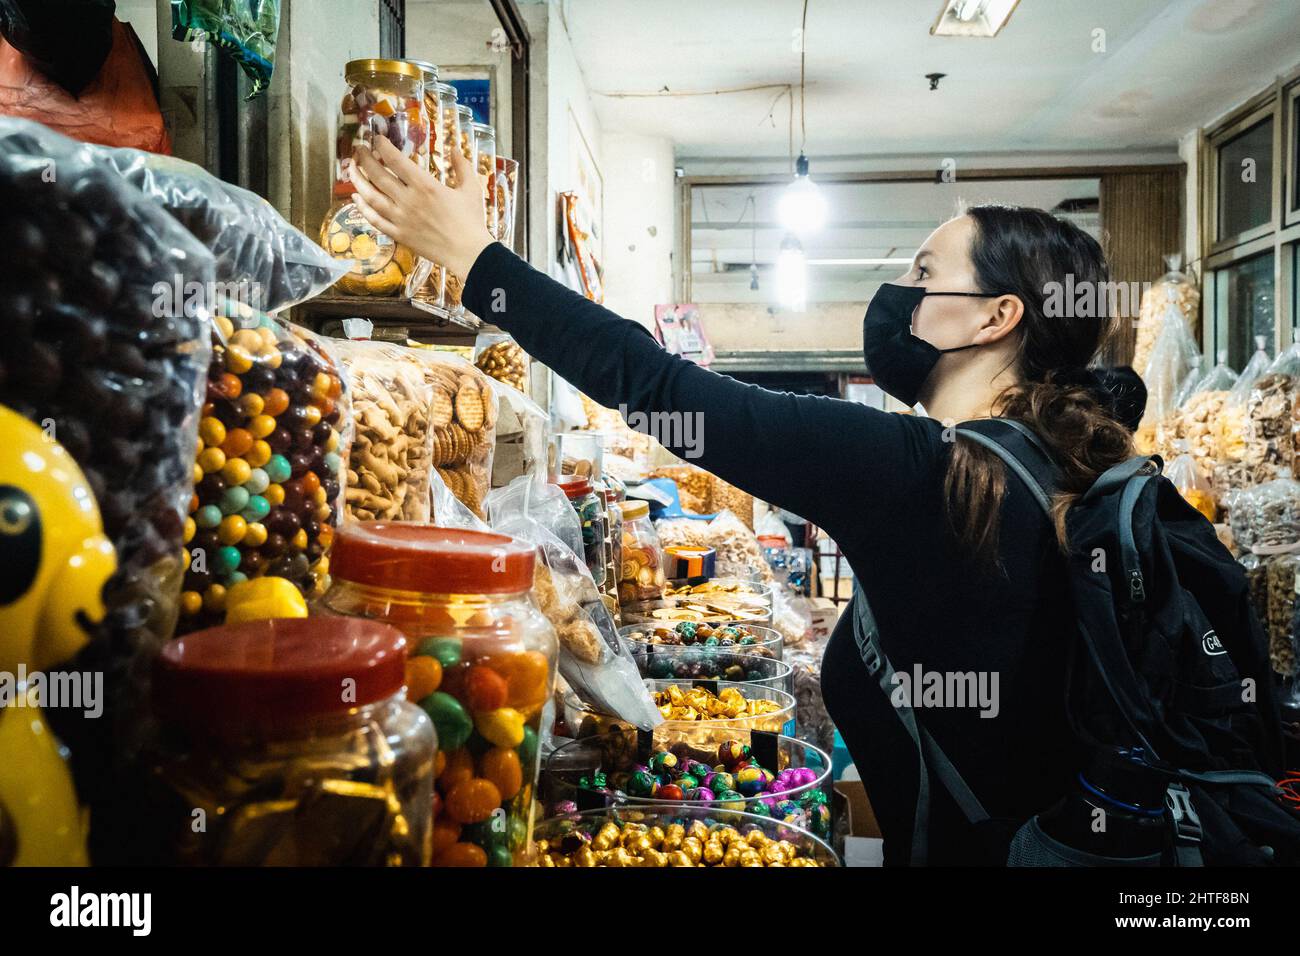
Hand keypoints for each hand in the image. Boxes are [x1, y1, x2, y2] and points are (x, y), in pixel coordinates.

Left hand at [350, 135, 494, 283]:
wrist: (468, 253)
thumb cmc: (472, 221)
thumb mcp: (471, 189)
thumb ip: (462, 166)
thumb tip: (455, 148)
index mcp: (425, 185)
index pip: (395, 159)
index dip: (382, 146)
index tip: (376, 138)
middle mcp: (408, 199)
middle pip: (377, 175)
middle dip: (364, 159)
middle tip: (358, 150)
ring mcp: (400, 218)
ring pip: (370, 196)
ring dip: (357, 181)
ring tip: (351, 169)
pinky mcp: (399, 234)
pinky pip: (374, 219)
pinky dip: (363, 208)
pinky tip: (356, 198)